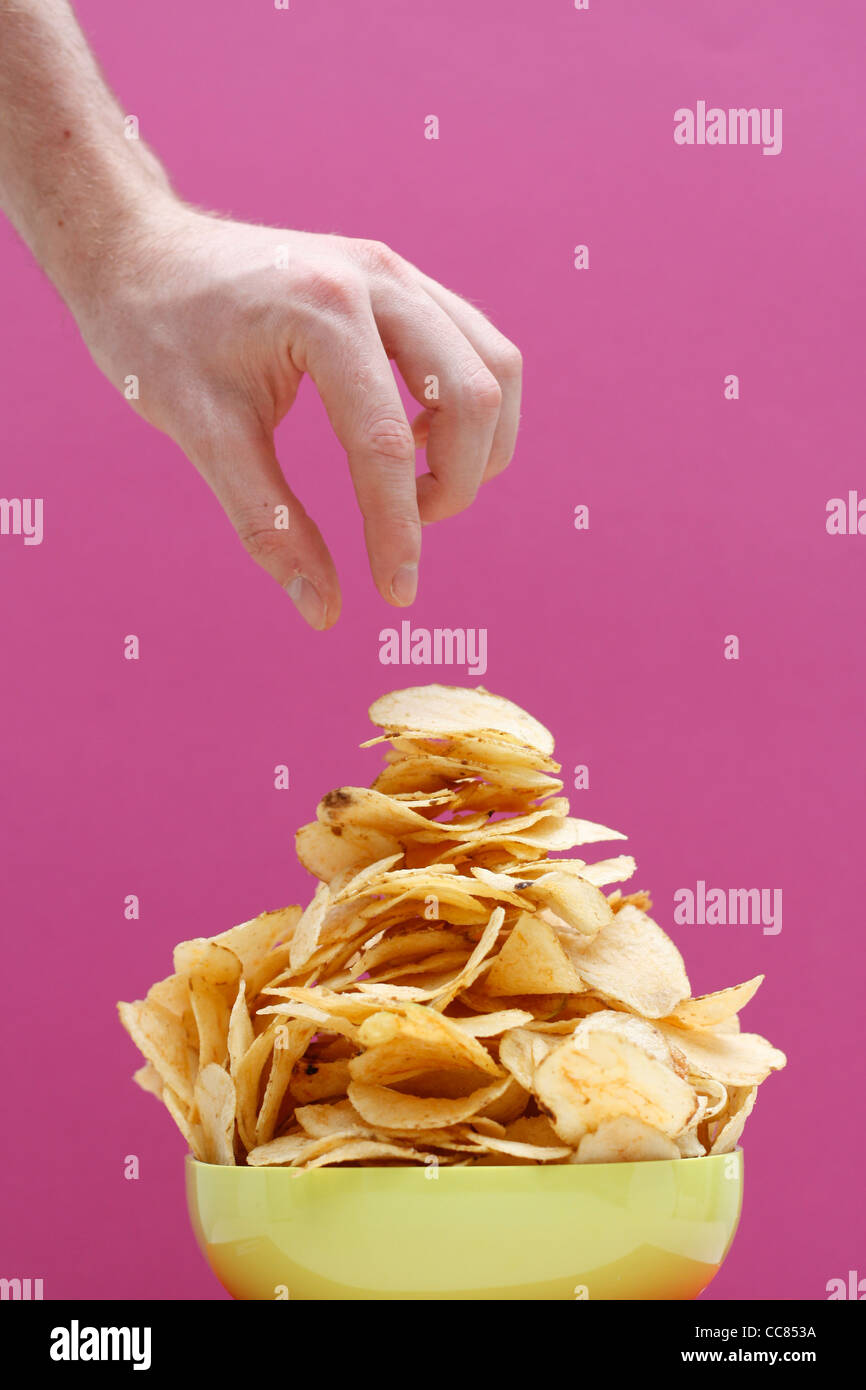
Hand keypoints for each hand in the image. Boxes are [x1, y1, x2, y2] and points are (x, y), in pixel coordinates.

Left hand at [74, 203, 521, 627]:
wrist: (139, 250)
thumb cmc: (157, 336)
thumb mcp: (201, 433)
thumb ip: (267, 522)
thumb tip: (322, 610)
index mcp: (322, 310)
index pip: (385, 440)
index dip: (398, 530)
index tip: (395, 594)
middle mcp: (376, 278)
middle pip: (473, 396)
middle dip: (455, 485)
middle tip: (403, 535)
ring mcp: (396, 272)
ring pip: (496, 365)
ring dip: (478, 444)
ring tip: (416, 489)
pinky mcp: (401, 281)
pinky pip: (476, 346)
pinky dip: (469, 407)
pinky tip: (415, 441)